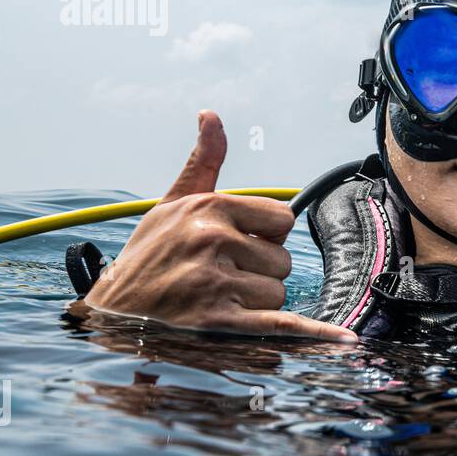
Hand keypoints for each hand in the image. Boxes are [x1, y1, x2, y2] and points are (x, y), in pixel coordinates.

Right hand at [84, 110, 355, 341]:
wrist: (113, 311)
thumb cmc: (149, 256)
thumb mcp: (172, 204)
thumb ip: (204, 163)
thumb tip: (211, 114)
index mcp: (208, 208)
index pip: (282, 219)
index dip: (266, 236)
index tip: (239, 244)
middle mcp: (211, 240)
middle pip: (282, 261)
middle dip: (260, 273)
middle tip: (221, 277)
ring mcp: (213, 281)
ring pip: (277, 294)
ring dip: (255, 304)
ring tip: (216, 300)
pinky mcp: (215, 322)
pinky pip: (278, 324)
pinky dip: (312, 333)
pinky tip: (344, 341)